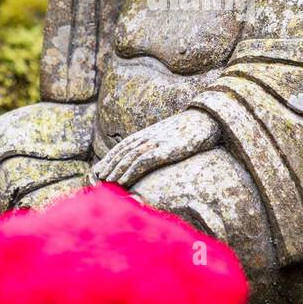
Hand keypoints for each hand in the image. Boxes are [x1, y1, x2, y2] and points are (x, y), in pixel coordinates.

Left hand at [90, 109, 220, 186]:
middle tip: (96, 180)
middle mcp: (147, 137)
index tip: (99, 171)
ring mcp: (155, 142)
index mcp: (147, 134)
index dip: (109, 159)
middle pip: (121, 153)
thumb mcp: (170, 136)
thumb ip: (159, 143)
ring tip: (105, 183)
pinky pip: (141, 162)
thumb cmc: (190, 130)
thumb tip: (154, 154)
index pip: (122, 147)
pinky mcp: (164, 149)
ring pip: (127, 158)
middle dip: (108, 166)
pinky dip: (129, 172)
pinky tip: (122, 182)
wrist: (206, 120)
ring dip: (114, 171)